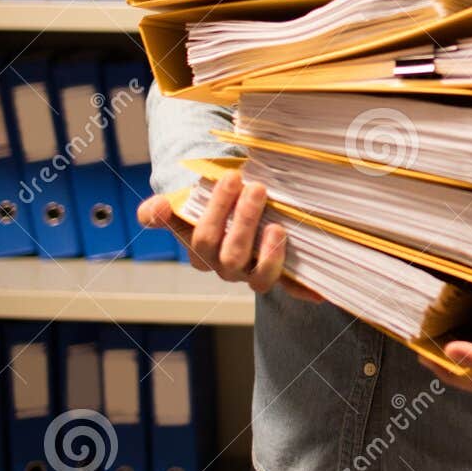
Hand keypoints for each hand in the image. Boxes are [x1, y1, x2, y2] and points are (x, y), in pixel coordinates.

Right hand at [137, 171, 311, 300]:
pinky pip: (290, 288)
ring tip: (277, 226)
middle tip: (257, 189)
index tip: (232, 177)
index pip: (204, 238)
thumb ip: (165, 209)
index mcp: (202, 253)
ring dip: (269, 254)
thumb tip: (152, 211)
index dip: (217, 210)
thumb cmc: (211, 205)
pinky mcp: (278, 276)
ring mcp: (253, 274)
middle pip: (231, 255)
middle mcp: (226, 268)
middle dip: (244, 221)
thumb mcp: (185, 203)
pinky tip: (320, 293)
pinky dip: (303, 291)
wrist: (235, 213)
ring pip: (259, 277)